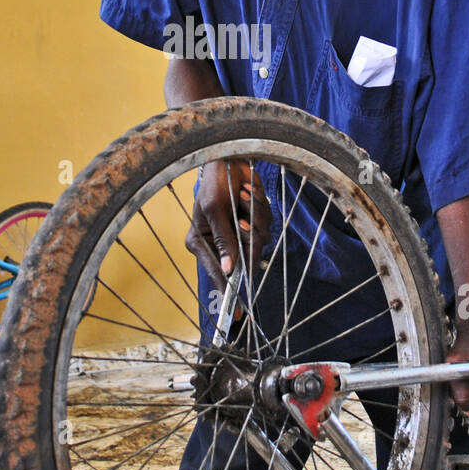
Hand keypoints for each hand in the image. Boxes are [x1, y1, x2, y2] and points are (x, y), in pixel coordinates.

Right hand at [184, 160, 269, 292]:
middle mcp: (221, 241)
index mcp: (202, 242)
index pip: (218, 274)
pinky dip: (260, 207)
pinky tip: (248, 192)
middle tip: (241, 219)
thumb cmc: (215, 181)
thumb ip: (224, 240)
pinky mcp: (253, 219)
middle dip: (249, 236)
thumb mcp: (214, 209)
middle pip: (246, 258)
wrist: (230, 155)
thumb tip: (229, 270)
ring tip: (242, 195)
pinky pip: (267, 224)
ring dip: (255, 216)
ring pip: (260, 240)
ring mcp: (238, 231)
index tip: (235, 314)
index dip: (227, 292)